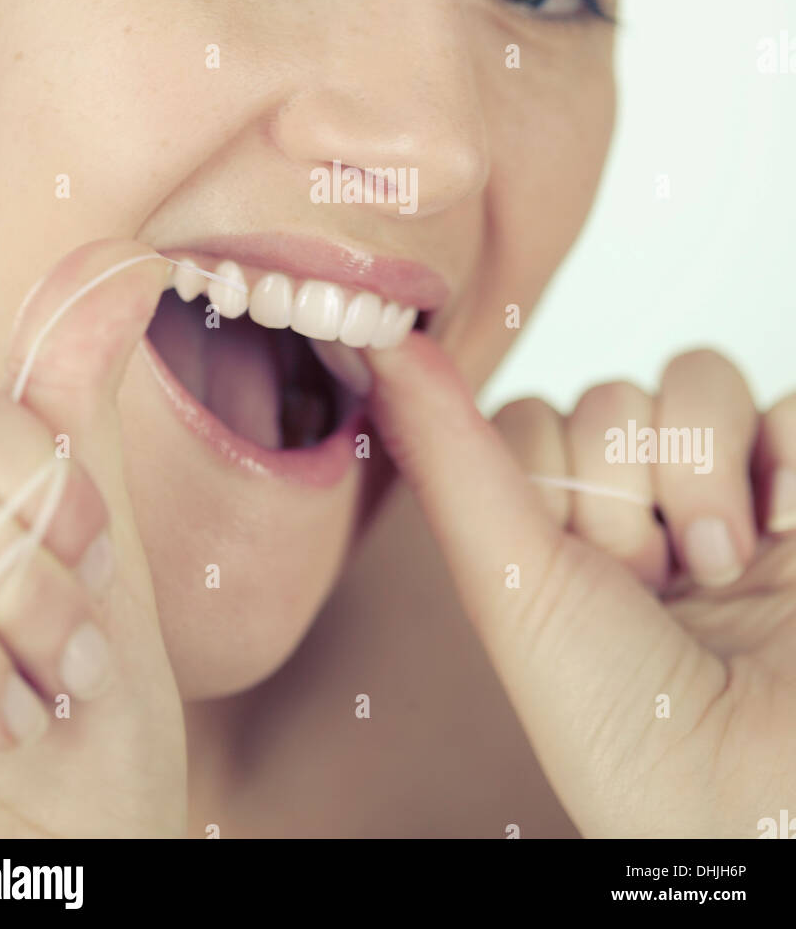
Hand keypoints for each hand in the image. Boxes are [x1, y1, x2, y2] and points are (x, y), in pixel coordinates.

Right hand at [0, 239, 185, 838]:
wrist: (69, 867)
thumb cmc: (83, 723)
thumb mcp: (90, 555)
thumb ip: (75, 414)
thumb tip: (130, 256)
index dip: (43, 472)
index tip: (94, 556)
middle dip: (26, 541)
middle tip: (74, 630)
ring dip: (13, 619)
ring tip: (49, 686)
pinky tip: (3, 725)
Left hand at [364, 337, 795, 838]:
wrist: (769, 796)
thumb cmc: (631, 725)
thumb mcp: (515, 579)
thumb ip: (449, 451)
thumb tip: (380, 338)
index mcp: (563, 546)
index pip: (533, 420)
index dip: (546, 470)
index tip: (571, 563)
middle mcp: (646, 520)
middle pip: (610, 399)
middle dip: (623, 483)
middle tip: (652, 580)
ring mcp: (735, 504)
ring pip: (694, 379)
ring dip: (701, 470)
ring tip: (721, 565)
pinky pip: (791, 406)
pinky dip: (791, 458)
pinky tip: (783, 531)